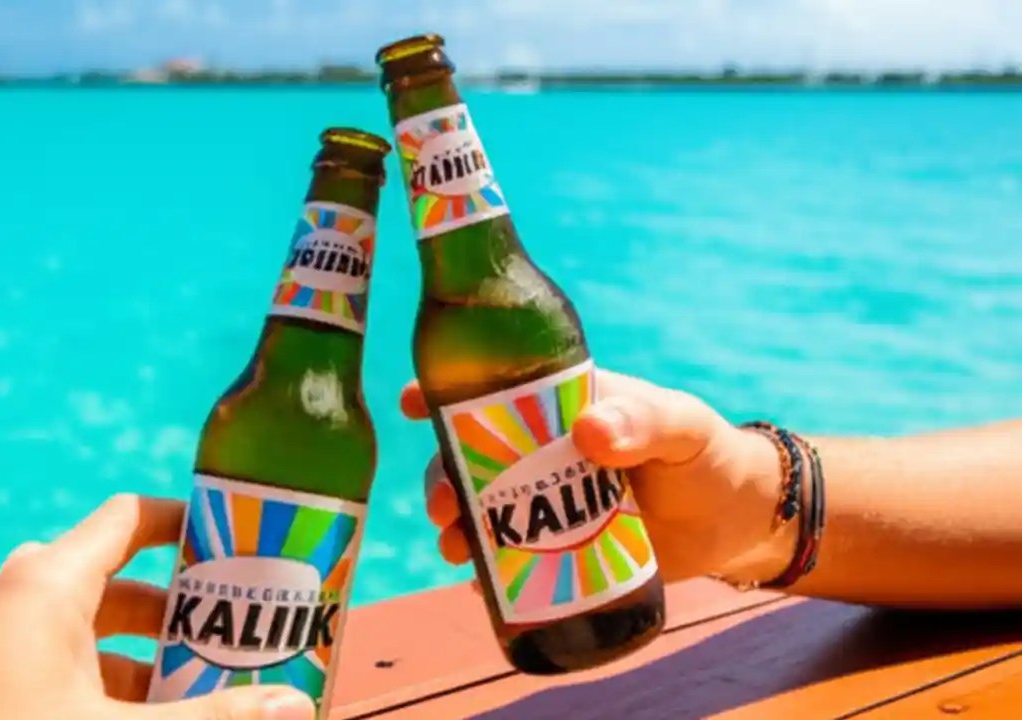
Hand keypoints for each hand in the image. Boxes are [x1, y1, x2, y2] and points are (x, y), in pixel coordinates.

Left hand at [0, 495, 315, 719]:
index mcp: (51, 581)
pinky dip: (114, 680)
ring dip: (154, 655)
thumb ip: (208, 718)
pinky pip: (70, 659)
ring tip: (212, 683)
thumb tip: (296, 708)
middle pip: (127, 580)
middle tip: (247, 630)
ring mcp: (6, 635)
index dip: (190, 522)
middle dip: (188, 609)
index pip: (133, 517)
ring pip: (100, 629)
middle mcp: (27, 594)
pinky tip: (153, 716)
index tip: (244, 543)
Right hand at [402, 369, 791, 584]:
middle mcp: (543, 452)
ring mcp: (547, 503)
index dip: (447, 393)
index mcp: (561, 407)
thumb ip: (642, 421)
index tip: (411, 402)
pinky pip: (511, 559)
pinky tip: (480, 586)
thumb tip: (586, 431)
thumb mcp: (681, 426)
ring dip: (459, 529)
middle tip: (442, 509)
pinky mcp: (560, 550)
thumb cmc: (706, 455)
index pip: (494, 390)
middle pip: (473, 459)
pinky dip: (489, 573)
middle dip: (443, 480)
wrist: (737, 522)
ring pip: (483, 511)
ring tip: (457, 552)